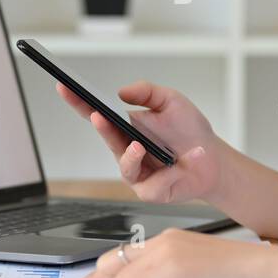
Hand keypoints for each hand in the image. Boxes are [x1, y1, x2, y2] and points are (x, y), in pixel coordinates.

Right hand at [54, 79, 227, 204]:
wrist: (213, 160)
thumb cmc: (189, 132)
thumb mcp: (171, 102)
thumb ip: (147, 92)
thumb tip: (122, 91)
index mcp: (126, 126)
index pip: (95, 112)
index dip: (77, 101)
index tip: (64, 86)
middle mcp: (126, 149)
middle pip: (106, 137)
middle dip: (100, 126)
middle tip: (97, 115)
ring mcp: (136, 172)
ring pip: (125, 165)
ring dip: (131, 154)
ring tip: (140, 145)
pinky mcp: (149, 191)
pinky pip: (151, 185)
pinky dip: (168, 174)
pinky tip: (179, 165)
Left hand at [70, 229, 277, 277]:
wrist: (266, 271)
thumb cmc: (238, 277)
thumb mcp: (194, 272)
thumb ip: (166, 277)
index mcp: (169, 239)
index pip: (123, 254)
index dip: (100, 273)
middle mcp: (163, 241)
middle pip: (113, 264)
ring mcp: (165, 252)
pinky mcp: (170, 268)